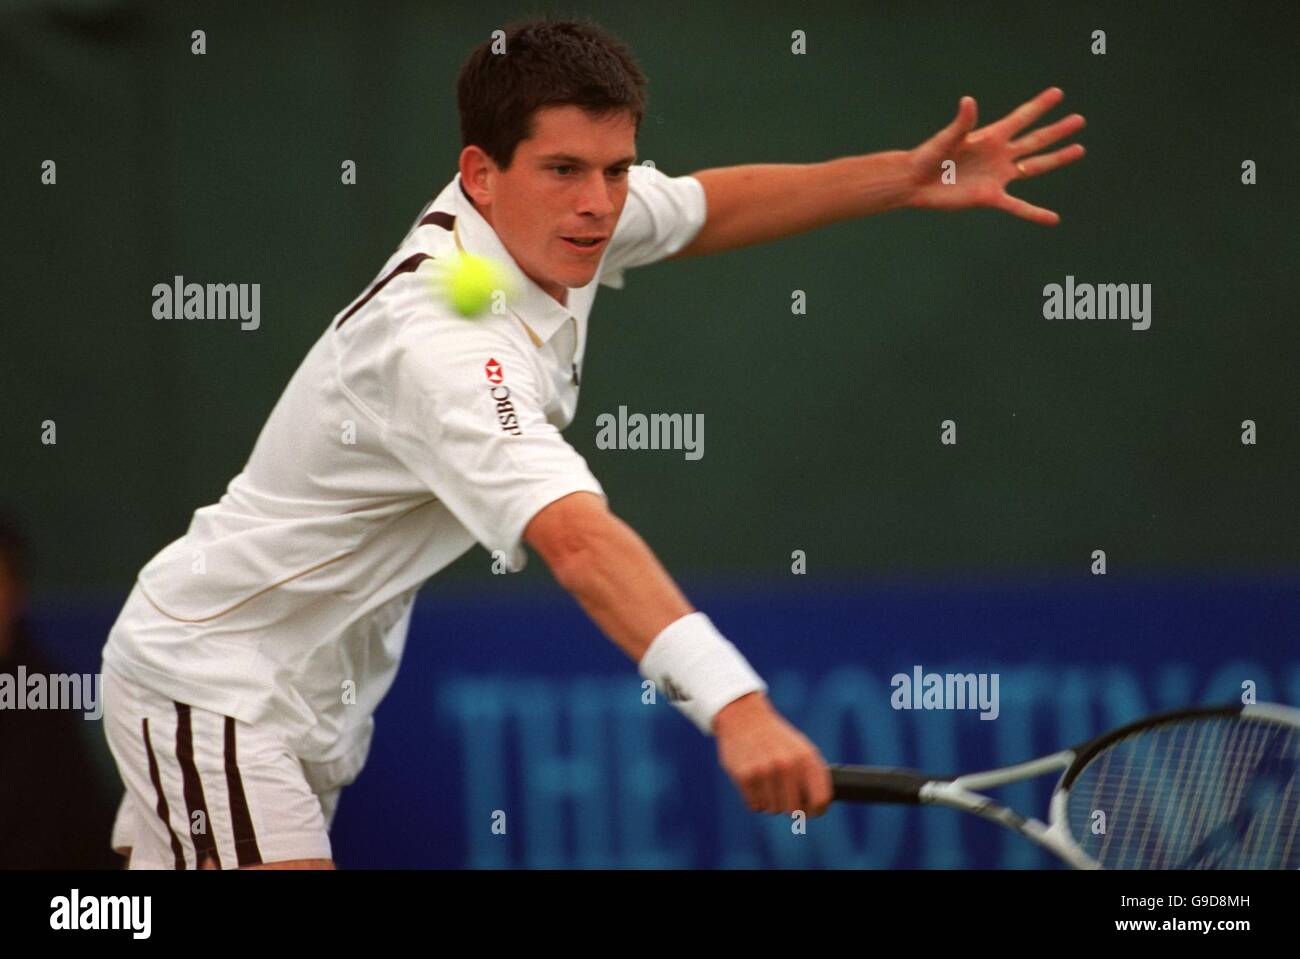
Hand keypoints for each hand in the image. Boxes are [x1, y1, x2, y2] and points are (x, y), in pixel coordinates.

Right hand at [714, 692, 832, 815]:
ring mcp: (766, 771)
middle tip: (784, 795)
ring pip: (773, 809)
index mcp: (806, 758)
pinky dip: (755, 799)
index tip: (811, 810)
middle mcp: (788, 765)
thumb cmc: (777, 739)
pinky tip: (755, 781)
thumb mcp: (801, 749)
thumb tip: (819, 806)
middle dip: (790, 806)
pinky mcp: (746, 776)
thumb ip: (812, 776)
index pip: (820, 800)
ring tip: (767, 782)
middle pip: (795, 810)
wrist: (744, 717)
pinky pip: (755, 805)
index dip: (817, 810)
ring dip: (770, 801)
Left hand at [905, 87, 1085, 225]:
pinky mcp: (991, 196)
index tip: (1057, 93)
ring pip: (1034, 166)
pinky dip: (1035, 213)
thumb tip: (969, 101)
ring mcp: (997, 175)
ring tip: (1079, 149)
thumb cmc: (928, 156)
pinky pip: (1018, 206)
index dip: (1039, 106)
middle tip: (1079, 120)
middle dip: (1056, 131)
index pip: (1021, 118)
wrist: (916, 182)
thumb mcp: (947, 138)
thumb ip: (962, 123)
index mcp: (990, 136)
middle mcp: (999, 154)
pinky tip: (1053, 219)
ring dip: (1057, 158)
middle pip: (1035, 140)